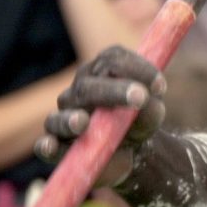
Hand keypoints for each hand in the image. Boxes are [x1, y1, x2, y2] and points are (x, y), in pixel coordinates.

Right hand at [37, 46, 166, 186]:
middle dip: (114, 91)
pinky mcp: (56, 144)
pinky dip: (47, 145)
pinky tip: (51, 146)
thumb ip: (151, 108)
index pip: (112, 59)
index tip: (160, 87)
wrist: (130, 148)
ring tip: (83, 121)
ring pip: (60, 116)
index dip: (137, 69)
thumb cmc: (138, 119)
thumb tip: (146, 104)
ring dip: (70, 119)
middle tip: (139, 97)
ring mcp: (64, 116)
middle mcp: (79, 89)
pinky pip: (45, 144)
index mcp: (102, 71)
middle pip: (89, 85)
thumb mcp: (151, 113)